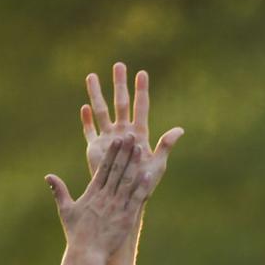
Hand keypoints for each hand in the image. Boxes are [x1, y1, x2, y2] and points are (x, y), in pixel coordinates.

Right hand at [46, 135, 152, 256]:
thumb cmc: (76, 234)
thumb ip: (59, 191)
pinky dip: (141, 187)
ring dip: (133, 164)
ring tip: (139, 149)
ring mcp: (116, 207)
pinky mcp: (126, 218)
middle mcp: (105, 197)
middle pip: (116, 170)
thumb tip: (48, 176)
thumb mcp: (66, 211)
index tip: (116, 140)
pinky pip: (135, 199)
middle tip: (130, 136)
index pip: (103, 169)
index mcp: (92, 194)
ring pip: (126, 181)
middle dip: (124, 152)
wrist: (86, 255)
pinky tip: (148, 175)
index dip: (111, 153)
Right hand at [82, 63, 182, 205]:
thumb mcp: (158, 165)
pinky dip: (86, 120)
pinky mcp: (95, 149)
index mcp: (139, 134)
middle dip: (119, 84)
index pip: (141, 107)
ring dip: (96, 94)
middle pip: (121, 103)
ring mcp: (108, 139)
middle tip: (118, 65)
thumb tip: (180, 130)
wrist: (126, 198)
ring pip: (101, 111)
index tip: (142, 73)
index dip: (142, 91)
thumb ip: (166, 145)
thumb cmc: (144, 184)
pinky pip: (89, 131)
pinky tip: (84, 107)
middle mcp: (123, 132)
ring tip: (91, 76)